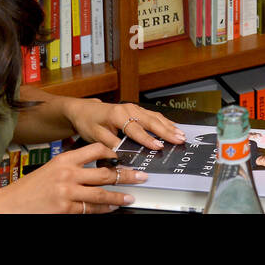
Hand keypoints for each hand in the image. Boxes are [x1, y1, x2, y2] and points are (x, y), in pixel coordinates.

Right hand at [0, 142, 141, 212]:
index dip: (114, 151)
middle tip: (141, 176)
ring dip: (119, 195)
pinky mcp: (65, 209)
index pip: (96, 149)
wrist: (9, 205)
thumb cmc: (30, 188)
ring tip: (131, 196)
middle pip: (105, 172)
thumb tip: (98, 166)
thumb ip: (73, 166)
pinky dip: (104, 209)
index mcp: (65, 159)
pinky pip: (90, 209)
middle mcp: (68, 173)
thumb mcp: (52, 169)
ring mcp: (67, 192)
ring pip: (101, 193)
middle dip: (126, 174)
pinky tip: (112, 208)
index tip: (126, 154)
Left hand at [65, 98, 185, 150]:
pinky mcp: (136, 110)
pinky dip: (165, 122)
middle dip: (166, 131)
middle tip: (179, 139)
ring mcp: (134, 108)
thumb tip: (122, 155)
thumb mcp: (95, 136)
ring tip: (181, 135)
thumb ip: (110, 145)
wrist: (84, 110)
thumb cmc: (89, 122)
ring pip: (155, 117)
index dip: (147, 139)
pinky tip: (173, 127)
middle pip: (151, 121)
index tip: (158, 147)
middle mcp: (128, 109)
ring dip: (169, 126)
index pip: (135, 129)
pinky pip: (153, 115)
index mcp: (117, 115)